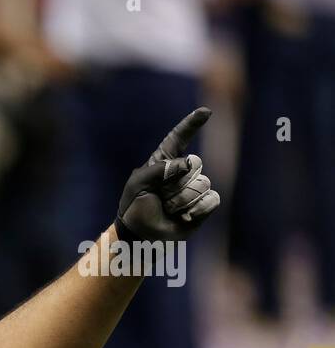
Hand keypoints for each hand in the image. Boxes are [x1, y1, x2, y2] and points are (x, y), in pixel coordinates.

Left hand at [115, 107, 220, 241]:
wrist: (141, 236)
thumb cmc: (135, 209)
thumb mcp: (138, 185)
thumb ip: (158, 169)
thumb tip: (188, 164)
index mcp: (164, 162)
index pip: (179, 138)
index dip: (192, 124)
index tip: (206, 112)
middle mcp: (182, 171)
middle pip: (195, 164)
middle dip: (176, 184)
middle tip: (160, 198)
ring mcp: (195, 187)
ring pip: (202, 184)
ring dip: (182, 200)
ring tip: (169, 209)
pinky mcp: (204, 204)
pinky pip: (212, 199)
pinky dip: (198, 209)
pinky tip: (185, 217)